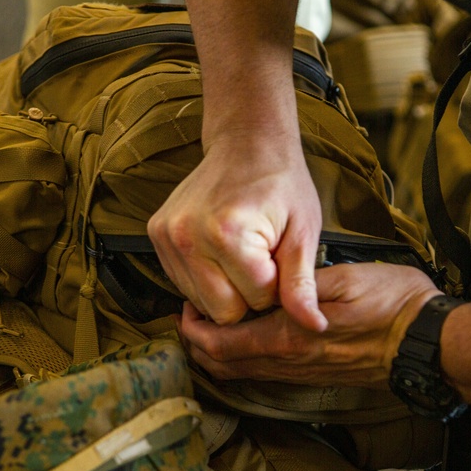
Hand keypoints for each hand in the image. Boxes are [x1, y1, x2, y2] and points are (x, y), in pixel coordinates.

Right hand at [148, 131, 327, 329]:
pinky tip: (220, 252)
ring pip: (201, 303)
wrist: (245, 142)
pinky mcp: (156, 236)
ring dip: (226, 287)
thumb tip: (314, 327)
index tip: (277, 255)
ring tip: (240, 252)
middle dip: (248, 294)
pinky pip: (184, 285)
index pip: (256, 300)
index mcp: (227, 233)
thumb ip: (302, 284)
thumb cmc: (280, 184)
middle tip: (261, 258)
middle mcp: (187, 236)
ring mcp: (166, 236)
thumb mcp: (303, 231)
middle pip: (223, 311)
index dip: (274, 286)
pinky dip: (206, 278)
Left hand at [177, 262, 440, 388]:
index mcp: (287, 340)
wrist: (427, 341)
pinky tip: (249, 332)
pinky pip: (263, 372)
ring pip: (241, 372)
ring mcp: (300, 373)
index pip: (221, 344)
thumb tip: (265, 285)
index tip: (188, 302)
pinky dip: (242, 356)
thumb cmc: (392, 305)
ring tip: (215, 318)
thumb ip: (300, 286)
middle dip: (198, 342)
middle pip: (223, 365)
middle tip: (192, 312)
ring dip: (219, 350)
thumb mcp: (344, 279)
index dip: (194, 327)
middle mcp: (287, 364)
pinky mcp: (312, 375)